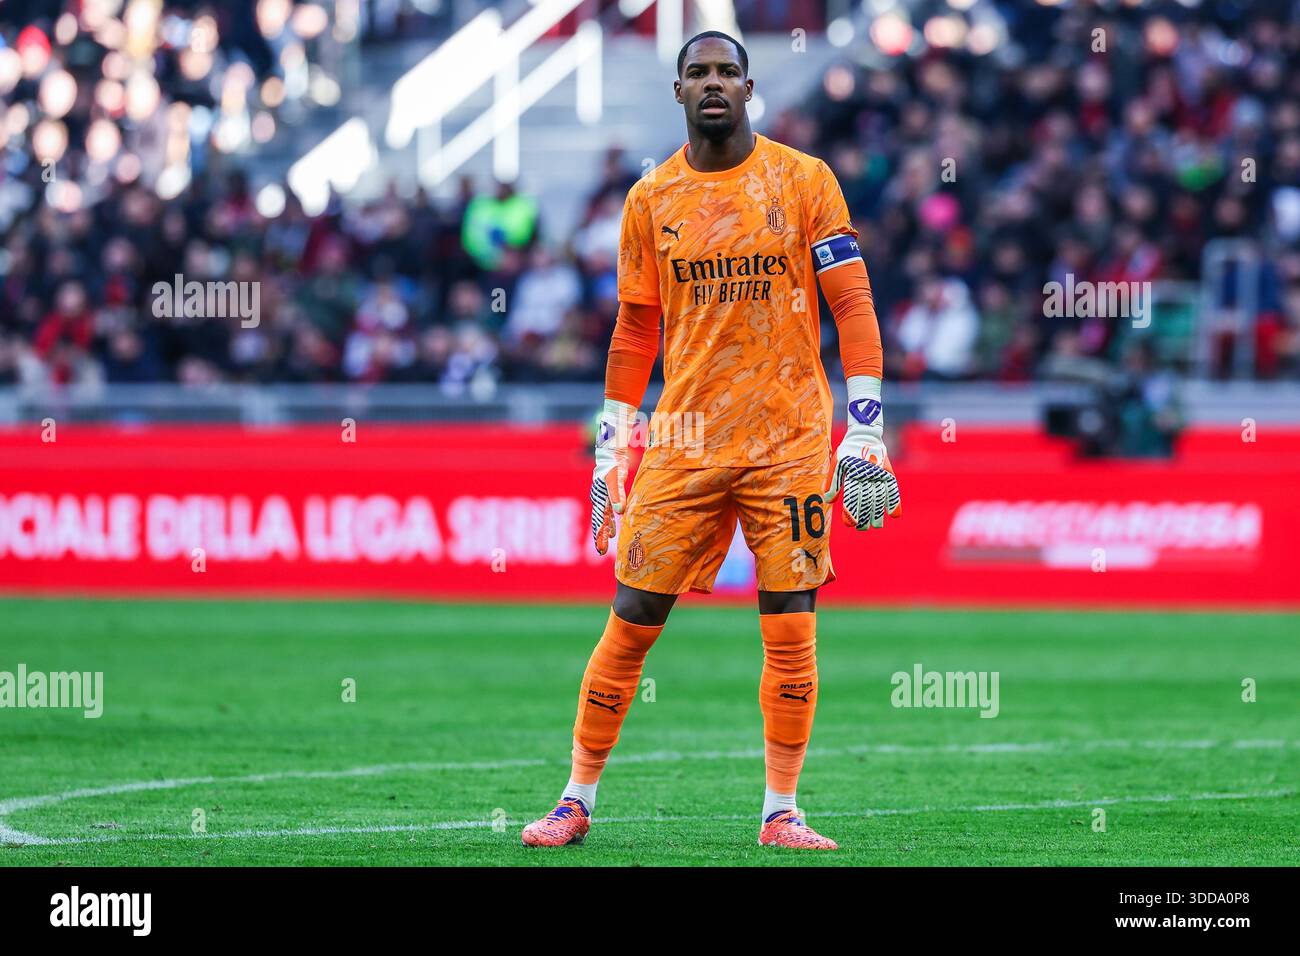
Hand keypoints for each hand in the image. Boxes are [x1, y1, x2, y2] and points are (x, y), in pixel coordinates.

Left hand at [590, 399, 636, 553]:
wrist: (610, 439)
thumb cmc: (613, 460)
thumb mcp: (616, 479)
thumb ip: (617, 495)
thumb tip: (620, 511)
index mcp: (601, 496)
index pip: (600, 519)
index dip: (600, 534)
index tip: (600, 551)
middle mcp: (600, 492)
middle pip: (600, 517)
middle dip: (600, 535)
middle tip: (600, 552)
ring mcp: (605, 484)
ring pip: (604, 506)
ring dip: (606, 522)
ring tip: (607, 537)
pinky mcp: (611, 474)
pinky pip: (614, 489)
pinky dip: (617, 499)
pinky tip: (620, 511)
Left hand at [821, 377, 901, 529]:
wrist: (865, 434)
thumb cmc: (847, 450)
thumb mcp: (837, 462)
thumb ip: (833, 481)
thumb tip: (828, 501)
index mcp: (852, 473)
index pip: (851, 497)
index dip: (851, 512)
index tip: (849, 524)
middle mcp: (866, 475)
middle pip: (866, 500)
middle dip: (864, 517)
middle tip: (862, 528)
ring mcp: (878, 474)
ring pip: (879, 498)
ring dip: (878, 513)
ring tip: (876, 525)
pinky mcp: (888, 473)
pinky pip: (893, 490)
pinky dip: (895, 502)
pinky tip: (895, 515)